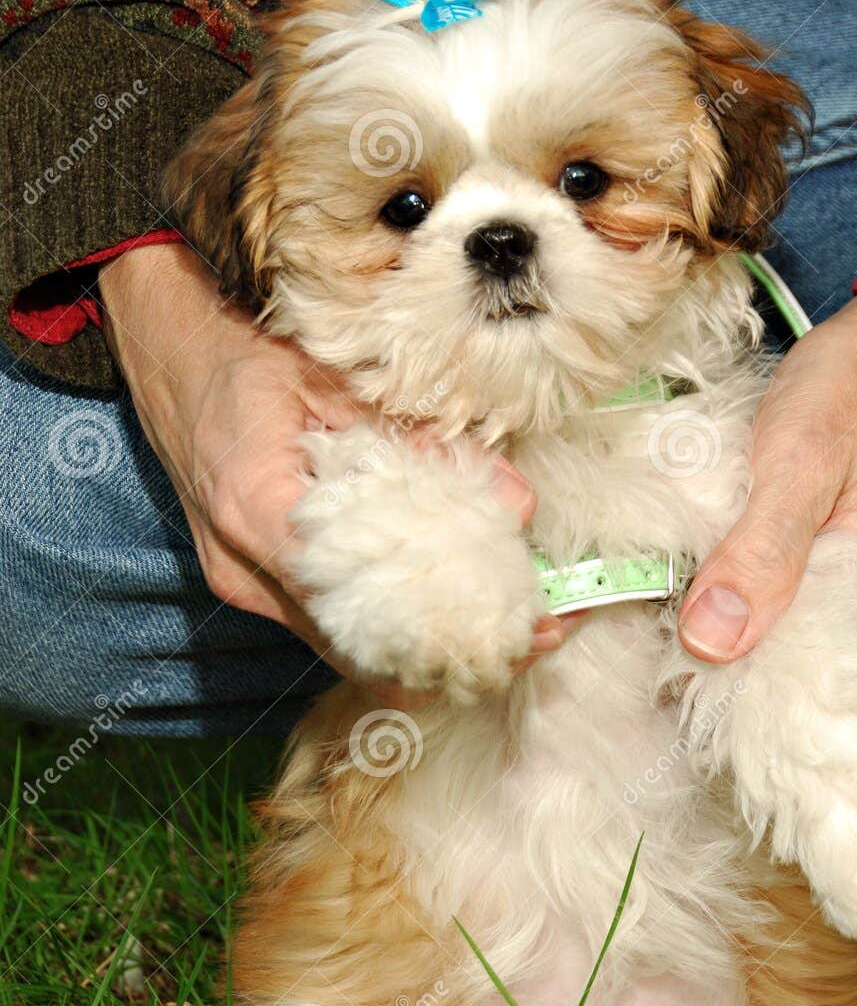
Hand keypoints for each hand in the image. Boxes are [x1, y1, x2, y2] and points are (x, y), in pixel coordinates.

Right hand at [99, 242, 577, 698]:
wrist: (167, 349)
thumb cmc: (247, 352)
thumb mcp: (342, 382)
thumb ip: (426, 445)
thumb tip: (517, 504)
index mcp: (259, 512)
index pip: (360, 606)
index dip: (446, 629)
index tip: (519, 627)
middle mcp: (247, 570)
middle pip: (361, 649)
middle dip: (456, 656)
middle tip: (538, 637)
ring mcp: (246, 585)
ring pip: (348, 648)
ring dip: (429, 647)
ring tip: (515, 628)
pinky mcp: (256, 584)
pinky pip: (332, 624)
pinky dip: (394, 625)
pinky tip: (453, 607)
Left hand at [678, 293, 856, 660]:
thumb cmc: (855, 393)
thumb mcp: (799, 464)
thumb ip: (759, 555)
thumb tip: (709, 644)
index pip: (791, 691)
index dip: (722, 685)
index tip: (662, 656)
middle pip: (781, 670)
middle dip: (716, 653)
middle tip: (655, 611)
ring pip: (777, 636)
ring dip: (723, 620)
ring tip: (670, 590)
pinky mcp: (838, 570)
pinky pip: (783, 601)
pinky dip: (742, 591)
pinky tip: (705, 569)